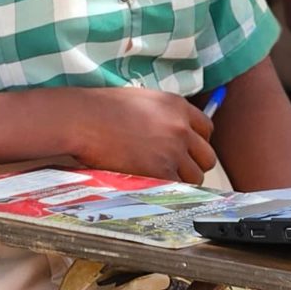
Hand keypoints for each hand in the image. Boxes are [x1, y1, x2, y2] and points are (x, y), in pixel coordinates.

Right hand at [59, 87, 216, 183]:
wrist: (83, 120)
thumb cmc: (102, 109)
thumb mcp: (141, 100)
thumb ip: (164, 115)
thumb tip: (175, 132)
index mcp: (177, 106)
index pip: (207, 129)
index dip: (196, 142)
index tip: (186, 149)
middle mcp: (180, 128)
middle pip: (207, 157)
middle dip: (193, 164)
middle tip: (174, 168)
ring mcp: (172, 150)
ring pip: (195, 177)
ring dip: (181, 180)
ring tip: (158, 177)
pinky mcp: (160, 171)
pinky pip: (177, 188)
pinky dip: (166, 189)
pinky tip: (151, 183)